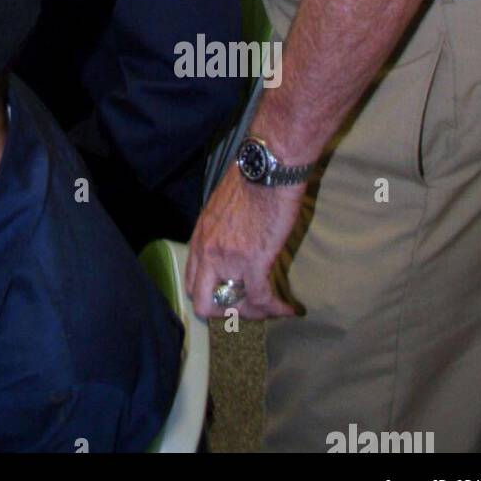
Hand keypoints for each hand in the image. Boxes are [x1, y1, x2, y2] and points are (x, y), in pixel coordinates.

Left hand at [184, 162, 304, 319]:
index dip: (211, 296)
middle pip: (203, 304)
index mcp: (200, 236)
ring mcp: (228, 258)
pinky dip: (276, 308)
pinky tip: (288, 308)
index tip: (232, 297)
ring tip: (272, 307)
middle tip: (249, 308)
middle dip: (226, 313)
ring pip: (232, 307)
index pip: (192, 281)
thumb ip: (220, 230)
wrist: (268, 167)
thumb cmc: (250, 178)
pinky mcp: (254, 262)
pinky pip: (261, 298)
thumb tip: (233, 242)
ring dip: (255, 313)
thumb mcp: (221, 206)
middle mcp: (207, 251)